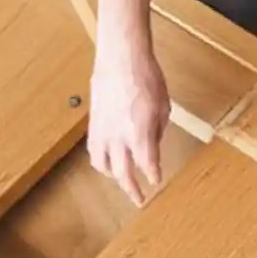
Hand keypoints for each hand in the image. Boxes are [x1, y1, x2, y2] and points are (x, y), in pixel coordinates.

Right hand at [88, 45, 169, 205]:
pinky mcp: (93, 123)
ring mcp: (103, 131)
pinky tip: (105, 160)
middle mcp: (119, 137)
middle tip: (139, 200)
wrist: (121, 57)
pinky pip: (94, 149)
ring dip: (113, 176)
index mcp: (140, 134)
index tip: (156, 181)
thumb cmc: (146, 77)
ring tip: (121, 180)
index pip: (148, 165)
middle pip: (123, 173)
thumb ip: (158, 130)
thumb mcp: (163, 107)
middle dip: (132, 189)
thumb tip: (153, 143)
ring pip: (104, 165)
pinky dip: (100, 159)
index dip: (153, 175)